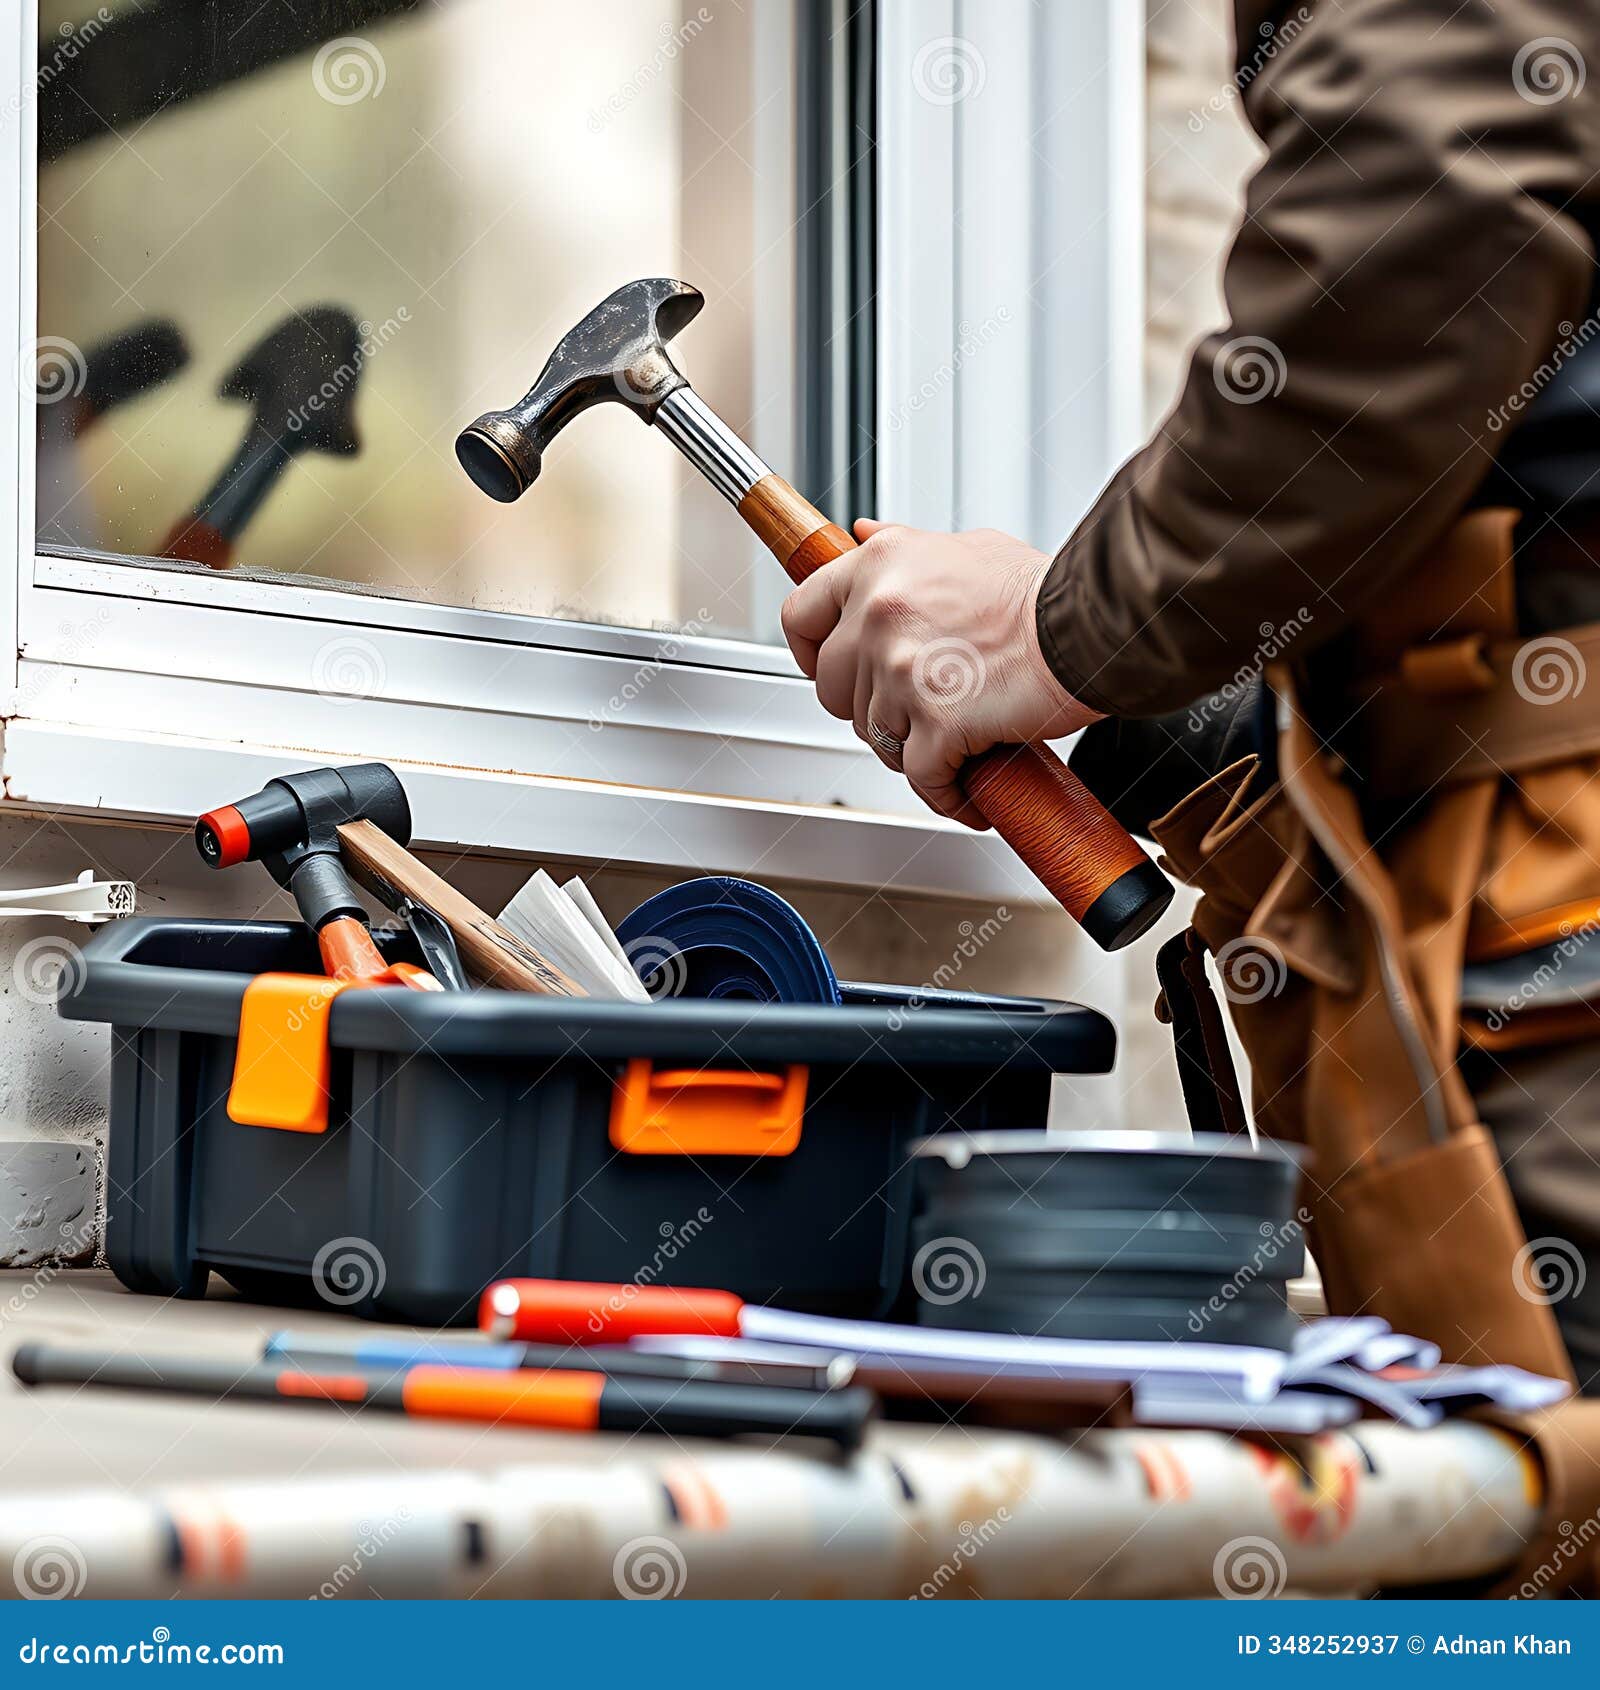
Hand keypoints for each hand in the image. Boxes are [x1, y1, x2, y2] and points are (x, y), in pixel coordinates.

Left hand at [780, 520, 1101, 826]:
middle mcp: (881, 614)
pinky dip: (947, 792)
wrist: (1092, 628)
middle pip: (833, 688)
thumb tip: (860, 536)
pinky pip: (922, 776)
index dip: (808, 651)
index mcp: (881, 567)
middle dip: (867, 708)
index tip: (822, 666)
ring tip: (952, 746)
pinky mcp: (937, 721)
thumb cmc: (1041, 596)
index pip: (801, 613)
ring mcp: (903, 670)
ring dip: (911, 750)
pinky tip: (970, 790)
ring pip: (875, 736)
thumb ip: (904, 546)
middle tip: (910, 711)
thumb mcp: (966, 548)